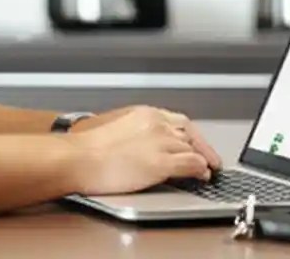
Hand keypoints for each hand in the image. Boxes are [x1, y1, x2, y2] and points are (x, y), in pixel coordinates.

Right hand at [73, 105, 222, 169]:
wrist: (79, 159)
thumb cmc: (88, 150)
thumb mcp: (118, 129)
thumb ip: (138, 132)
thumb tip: (149, 144)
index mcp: (145, 114)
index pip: (179, 121)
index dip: (192, 135)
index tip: (196, 144)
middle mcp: (157, 124)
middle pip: (190, 134)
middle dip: (202, 147)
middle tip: (210, 159)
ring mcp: (161, 143)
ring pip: (194, 149)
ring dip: (203, 160)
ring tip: (206, 171)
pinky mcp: (162, 163)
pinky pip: (192, 165)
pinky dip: (200, 170)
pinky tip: (202, 176)